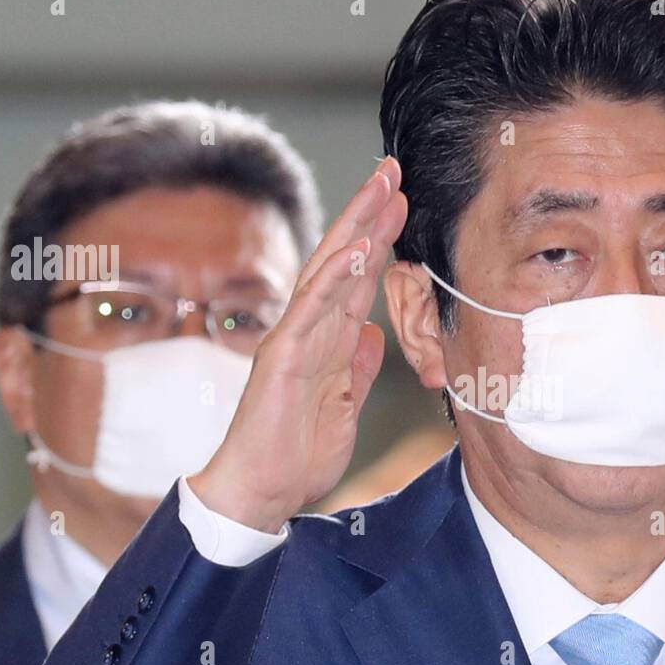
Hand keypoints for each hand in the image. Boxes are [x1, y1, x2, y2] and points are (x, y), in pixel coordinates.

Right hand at [190, 156, 407, 531]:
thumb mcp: (344, 407)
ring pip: (326, 273)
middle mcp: (308, 331)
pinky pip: (310, 311)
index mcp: (326, 342)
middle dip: (367, 215)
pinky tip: (357, 249)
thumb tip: (371, 335)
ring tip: (381, 191)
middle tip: (393, 171)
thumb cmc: (297, 454)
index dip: (379, 240)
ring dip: (355, 229)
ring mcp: (292, 340)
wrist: (262, 493)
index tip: (402, 203)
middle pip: (341, 261)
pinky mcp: (280, 359)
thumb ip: (356, 369)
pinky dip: (334, 278)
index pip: (356, 280)